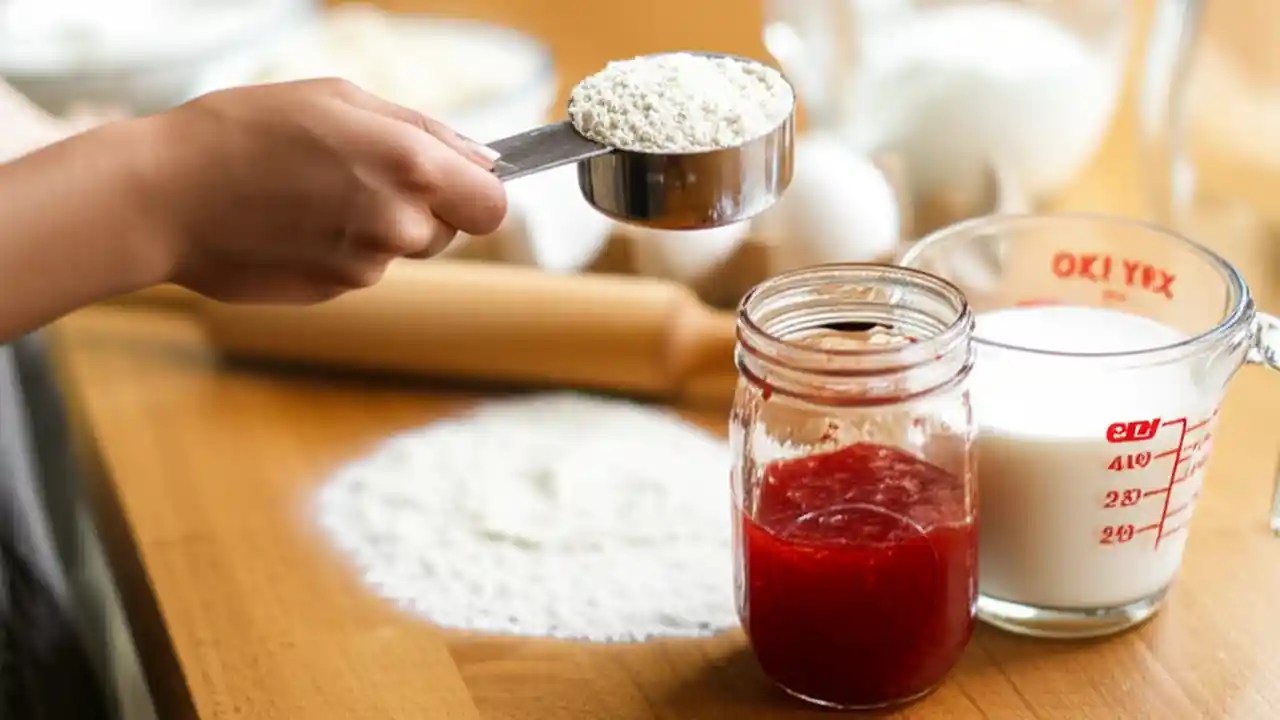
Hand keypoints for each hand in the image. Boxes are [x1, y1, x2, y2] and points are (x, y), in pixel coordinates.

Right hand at [147, 78, 505, 302]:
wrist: (165, 195)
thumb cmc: (245, 131)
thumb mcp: (339, 99)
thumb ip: (423, 131)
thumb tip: (481, 160)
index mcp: (411, 165)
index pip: (493, 204)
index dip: (479, 194)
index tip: (458, 184)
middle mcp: (399, 222)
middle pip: (450, 230)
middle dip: (422, 207)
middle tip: (361, 176)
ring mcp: (368, 265)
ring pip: (402, 250)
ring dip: (377, 228)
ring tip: (314, 195)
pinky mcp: (336, 292)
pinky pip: (361, 269)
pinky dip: (340, 249)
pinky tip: (292, 222)